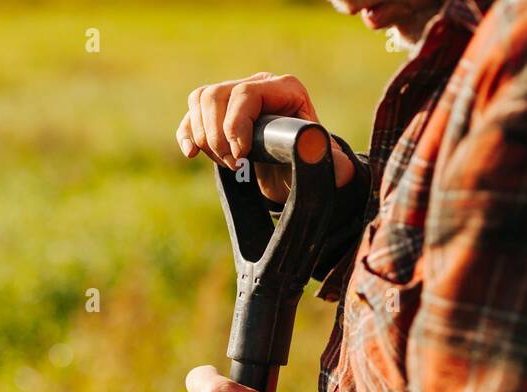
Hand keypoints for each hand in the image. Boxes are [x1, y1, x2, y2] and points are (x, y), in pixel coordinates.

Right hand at [175, 72, 355, 202]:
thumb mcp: (322, 162)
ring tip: (225, 163)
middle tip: (235, 165)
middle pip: (217, 94)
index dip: (236, 123)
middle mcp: (258, 85)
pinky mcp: (216, 113)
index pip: (247, 94)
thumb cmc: (310, 162)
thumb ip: (332, 162)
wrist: (296, 170)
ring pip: (201, 99)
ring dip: (203, 135)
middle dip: (218, 135)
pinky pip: (191, 113)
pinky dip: (187, 133)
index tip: (240, 155)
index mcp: (285, 89)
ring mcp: (234, 95)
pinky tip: (192, 154)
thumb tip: (339, 168)